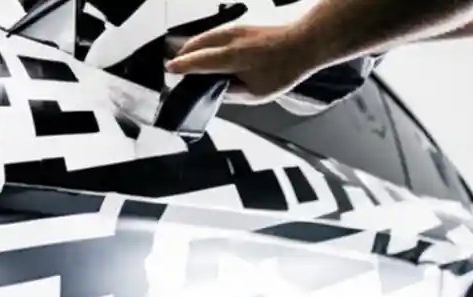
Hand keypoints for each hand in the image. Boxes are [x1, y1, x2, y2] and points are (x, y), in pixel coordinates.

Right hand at [165, 24, 311, 103]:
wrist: (304, 44)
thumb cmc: (284, 69)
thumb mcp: (256, 93)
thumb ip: (232, 93)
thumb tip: (216, 91)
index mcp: (232, 58)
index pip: (198, 61)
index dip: (182, 67)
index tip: (169, 70)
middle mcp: (230, 40)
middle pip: (197, 46)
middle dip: (184, 56)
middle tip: (174, 68)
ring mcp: (235, 31)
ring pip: (204, 37)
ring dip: (193, 47)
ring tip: (185, 59)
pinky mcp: (241, 27)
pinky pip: (214, 34)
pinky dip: (204, 42)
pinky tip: (205, 49)